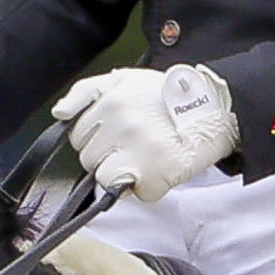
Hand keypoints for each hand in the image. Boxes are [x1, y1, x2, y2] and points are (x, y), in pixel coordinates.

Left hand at [64, 64, 238, 202]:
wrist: (215, 112)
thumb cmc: (167, 96)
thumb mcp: (125, 80)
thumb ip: (86, 91)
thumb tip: (59, 113)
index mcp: (111, 102)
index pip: (77, 135)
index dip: (96, 136)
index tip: (118, 131)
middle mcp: (121, 126)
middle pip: (88, 158)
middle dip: (106, 154)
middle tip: (134, 143)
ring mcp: (136, 153)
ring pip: (103, 178)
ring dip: (120, 173)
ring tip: (144, 156)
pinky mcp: (152, 177)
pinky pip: (129, 193)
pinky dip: (143, 188)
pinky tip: (157, 169)